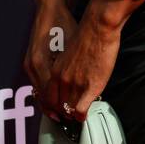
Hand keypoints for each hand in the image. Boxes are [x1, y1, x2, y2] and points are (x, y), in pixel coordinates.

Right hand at [23, 0, 78, 119]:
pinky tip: (53, 96)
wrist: (50, 7)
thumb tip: (84, 89)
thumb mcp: (73, 48)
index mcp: (41, 64)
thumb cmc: (63, 24)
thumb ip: (76, 69)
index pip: (49, 96)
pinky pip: (37, 82)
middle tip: (66, 119)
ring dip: (49, 102)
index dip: (60, 107)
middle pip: (42, 96)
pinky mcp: (31, 60)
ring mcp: (29, 62)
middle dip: (54, 108)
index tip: (70, 117)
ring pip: (38, 91)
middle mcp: (32, 65)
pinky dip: (45, 91)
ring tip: (61, 112)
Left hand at [43, 0, 121, 122]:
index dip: (51, 105)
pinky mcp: (89, 87)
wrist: (97, 26)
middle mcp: (60, 79)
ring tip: (76, 116)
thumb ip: (66, 64)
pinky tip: (84, 116)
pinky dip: (81, 116)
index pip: (47, 95)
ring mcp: (74, 84)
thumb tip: (70, 71)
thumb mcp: (67, 51)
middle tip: (66, 117)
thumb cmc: (85, 33)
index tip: (56, 110)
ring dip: (71, 115)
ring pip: (67, 109)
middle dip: (61, 112)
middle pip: (56, 105)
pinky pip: (80, 109)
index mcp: (53, 70)